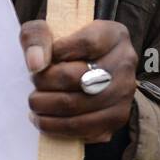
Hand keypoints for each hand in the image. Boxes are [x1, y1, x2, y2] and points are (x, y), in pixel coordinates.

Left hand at [20, 19, 137, 144]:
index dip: (57, 52)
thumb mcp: (46, 30)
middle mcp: (126, 63)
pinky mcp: (117, 118)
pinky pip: (83, 128)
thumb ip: (36, 37)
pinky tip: (44, 119)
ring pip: (79, 106)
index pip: (86, 44)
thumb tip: (36, 64)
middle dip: (46, 82)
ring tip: (35, 102)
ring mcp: (124, 93)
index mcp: (114, 35)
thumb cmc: (62, 48)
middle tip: (34, 82)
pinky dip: (56, 127)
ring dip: (47, 107)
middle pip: (79, 77)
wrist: (83, 71)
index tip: (42, 57)